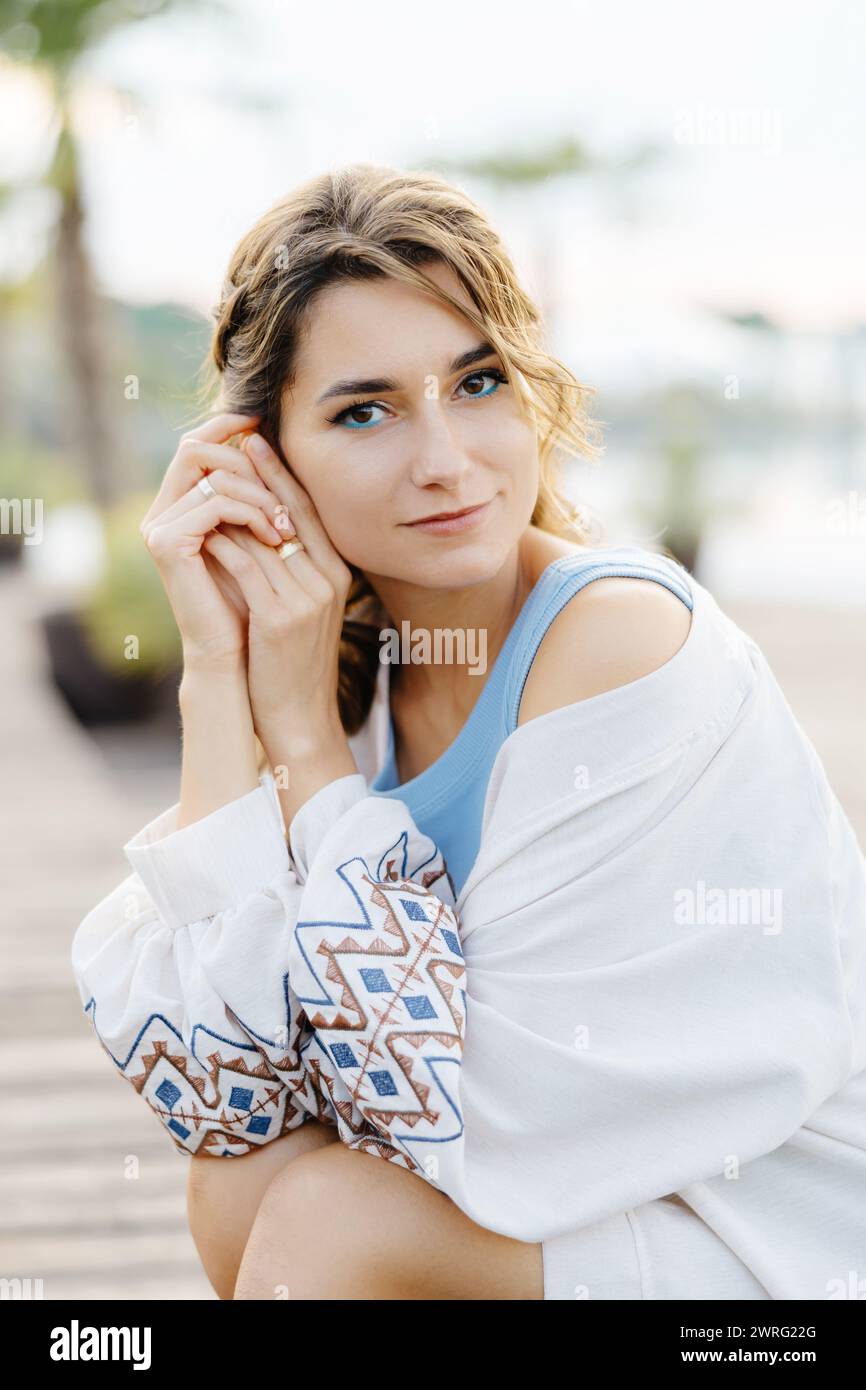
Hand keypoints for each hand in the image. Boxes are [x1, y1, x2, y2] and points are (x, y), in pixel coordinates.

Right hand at [139, 412, 291, 671]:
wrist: (235, 656)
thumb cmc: (252, 605)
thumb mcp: (257, 543)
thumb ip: (254, 499)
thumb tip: (266, 444)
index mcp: (179, 506)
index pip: (196, 444)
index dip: (225, 425)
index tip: (264, 422)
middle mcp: (161, 511)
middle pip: (197, 447)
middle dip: (249, 464)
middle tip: (283, 501)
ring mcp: (159, 526)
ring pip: (214, 475)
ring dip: (260, 495)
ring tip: (285, 529)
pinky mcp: (166, 543)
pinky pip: (215, 503)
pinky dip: (251, 513)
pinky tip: (274, 538)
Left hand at [200, 431, 354, 756]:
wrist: (298, 715)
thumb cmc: (291, 658)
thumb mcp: (302, 605)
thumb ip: (293, 564)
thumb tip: (264, 518)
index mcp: (338, 572)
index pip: (308, 510)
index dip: (281, 472)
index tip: (256, 442)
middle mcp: (328, 580)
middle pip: (289, 511)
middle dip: (258, 473)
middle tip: (232, 442)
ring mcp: (307, 598)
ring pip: (262, 535)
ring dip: (230, 507)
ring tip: (204, 483)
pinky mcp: (280, 618)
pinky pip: (245, 567)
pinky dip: (221, 545)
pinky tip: (201, 529)